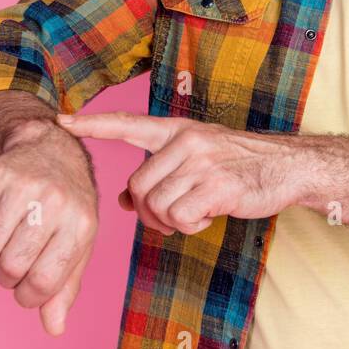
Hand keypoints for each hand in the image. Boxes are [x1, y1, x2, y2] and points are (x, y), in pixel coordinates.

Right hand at [0, 119, 98, 336]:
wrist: (53, 151)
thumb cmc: (68, 207)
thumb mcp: (77, 244)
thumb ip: (65, 288)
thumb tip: (54, 328)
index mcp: (81, 223)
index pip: (44, 282)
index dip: (28, 297)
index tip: (26, 291)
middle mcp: (55, 201)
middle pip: (12, 267)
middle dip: (8, 275)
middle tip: (16, 261)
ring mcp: (24, 184)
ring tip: (9, 237)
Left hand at [57, 112, 303, 236]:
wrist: (289, 166)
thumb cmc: (241, 165)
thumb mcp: (198, 159)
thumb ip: (161, 173)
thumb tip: (123, 201)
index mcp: (177, 130)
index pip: (127, 125)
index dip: (92, 124)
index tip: (60, 121)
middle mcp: (186, 141)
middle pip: (138, 187)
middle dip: (146, 213)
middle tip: (169, 219)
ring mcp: (202, 162)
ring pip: (157, 205)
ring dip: (170, 223)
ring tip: (194, 215)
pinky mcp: (217, 186)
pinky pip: (181, 218)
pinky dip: (190, 227)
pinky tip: (208, 217)